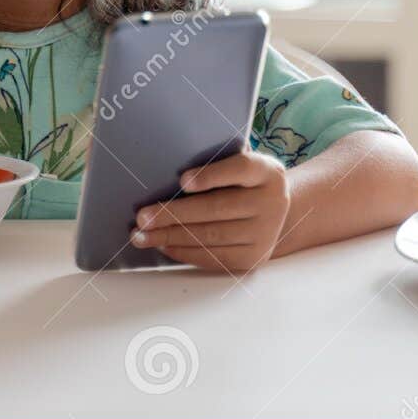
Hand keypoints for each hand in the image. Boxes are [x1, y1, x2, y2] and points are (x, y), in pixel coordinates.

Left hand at [130, 151, 289, 272]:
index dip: (211, 175)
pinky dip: (185, 252)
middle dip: (174, 214)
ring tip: (142, 236)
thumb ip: (215, 161)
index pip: (240, 169)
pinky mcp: (254, 258)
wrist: (275, 211)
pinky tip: (163, 246)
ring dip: (171, 237)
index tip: (182, 179)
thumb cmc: (243, 181)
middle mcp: (272, 202)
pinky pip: (214, 257)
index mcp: (266, 171)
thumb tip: (171, 166)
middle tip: (142, 217)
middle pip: (218, 208)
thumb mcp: (238, 162)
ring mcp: (265, 233)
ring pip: (211, 236)